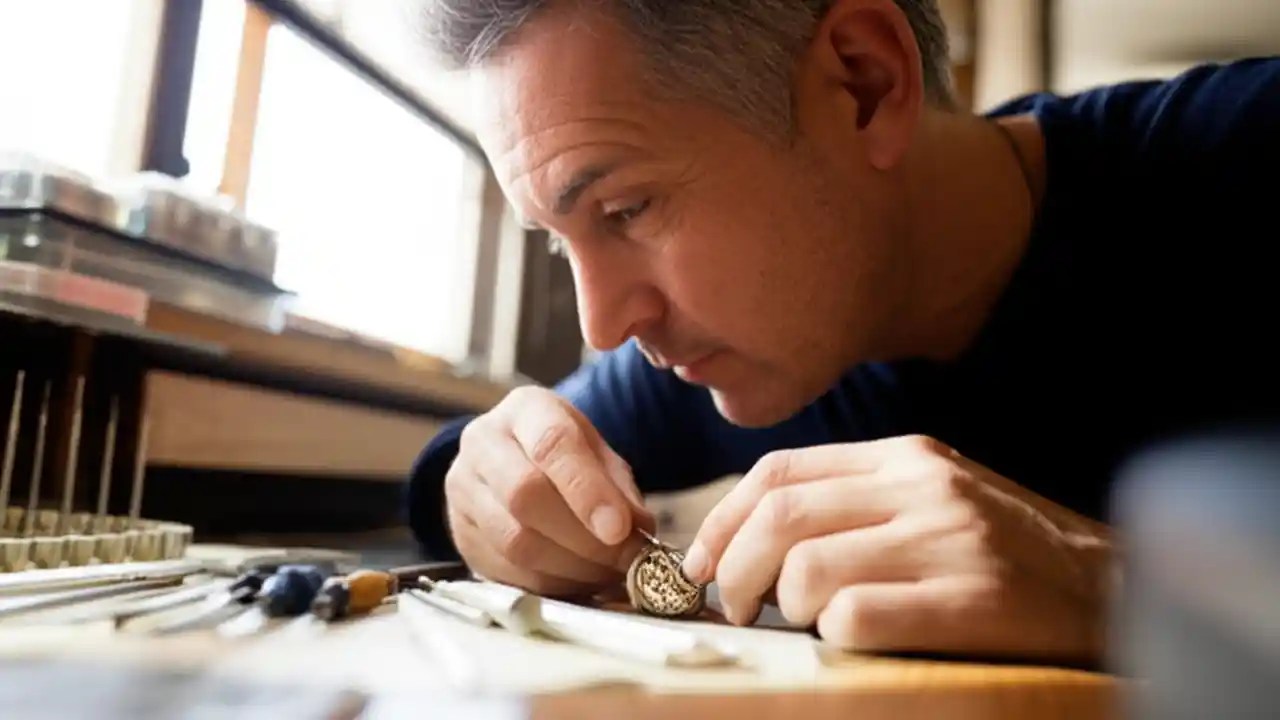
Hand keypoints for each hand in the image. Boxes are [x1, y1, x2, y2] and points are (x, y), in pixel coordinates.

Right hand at [445, 386, 654, 596]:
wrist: (511, 459)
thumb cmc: (563, 455)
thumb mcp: (597, 453)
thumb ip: (618, 488)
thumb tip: (638, 532)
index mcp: (525, 410)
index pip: (552, 445)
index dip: (587, 491)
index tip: (620, 529)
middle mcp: (483, 442)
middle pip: (525, 495)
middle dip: (583, 538)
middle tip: (624, 560)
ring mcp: (463, 489)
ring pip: (514, 540)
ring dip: (570, 568)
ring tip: (607, 574)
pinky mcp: (460, 533)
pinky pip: (506, 570)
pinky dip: (551, 584)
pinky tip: (579, 581)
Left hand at [682, 435, 1112, 662]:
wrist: (1114, 590)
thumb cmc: (1006, 552)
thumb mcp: (933, 498)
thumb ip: (856, 500)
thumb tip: (752, 535)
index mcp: (907, 456)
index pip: (778, 471)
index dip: (722, 519)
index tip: (700, 562)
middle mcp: (924, 487)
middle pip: (779, 520)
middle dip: (733, 572)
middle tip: (736, 607)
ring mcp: (949, 541)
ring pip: (806, 570)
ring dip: (787, 608)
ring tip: (811, 623)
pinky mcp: (972, 600)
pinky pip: (855, 618)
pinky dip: (834, 636)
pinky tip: (857, 639)